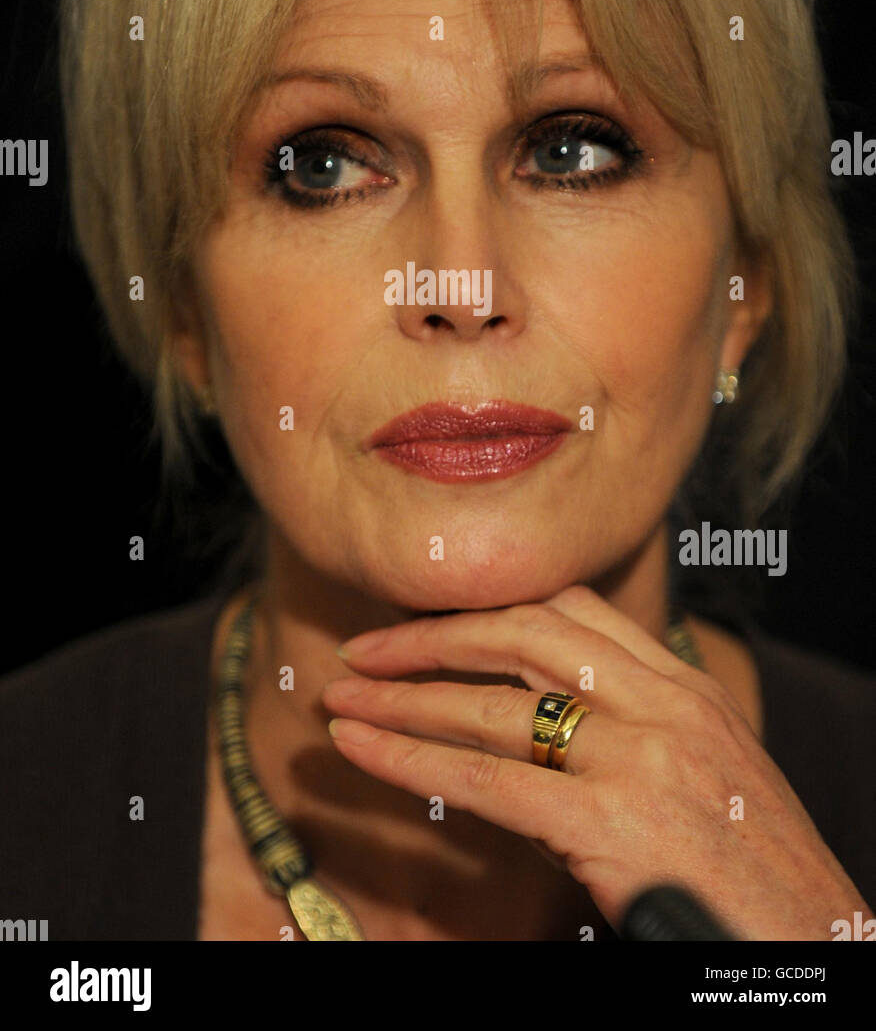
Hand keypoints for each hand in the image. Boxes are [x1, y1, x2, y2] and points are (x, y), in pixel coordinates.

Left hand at [321, 585, 870, 938]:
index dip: (488, 607)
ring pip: (495, 702)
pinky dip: (411, 758)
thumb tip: (546, 726)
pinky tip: (360, 749)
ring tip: (340, 698)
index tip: (432, 619)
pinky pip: (488, 781)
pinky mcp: (616, 821)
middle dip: (433, 637)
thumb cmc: (757, 876)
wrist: (813, 946)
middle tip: (365, 651)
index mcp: (687, 686)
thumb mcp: (712, 772)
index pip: (572, 610)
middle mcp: (665, 704)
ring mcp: (642, 758)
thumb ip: (639, 731)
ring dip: (404, 695)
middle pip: (523, 635)